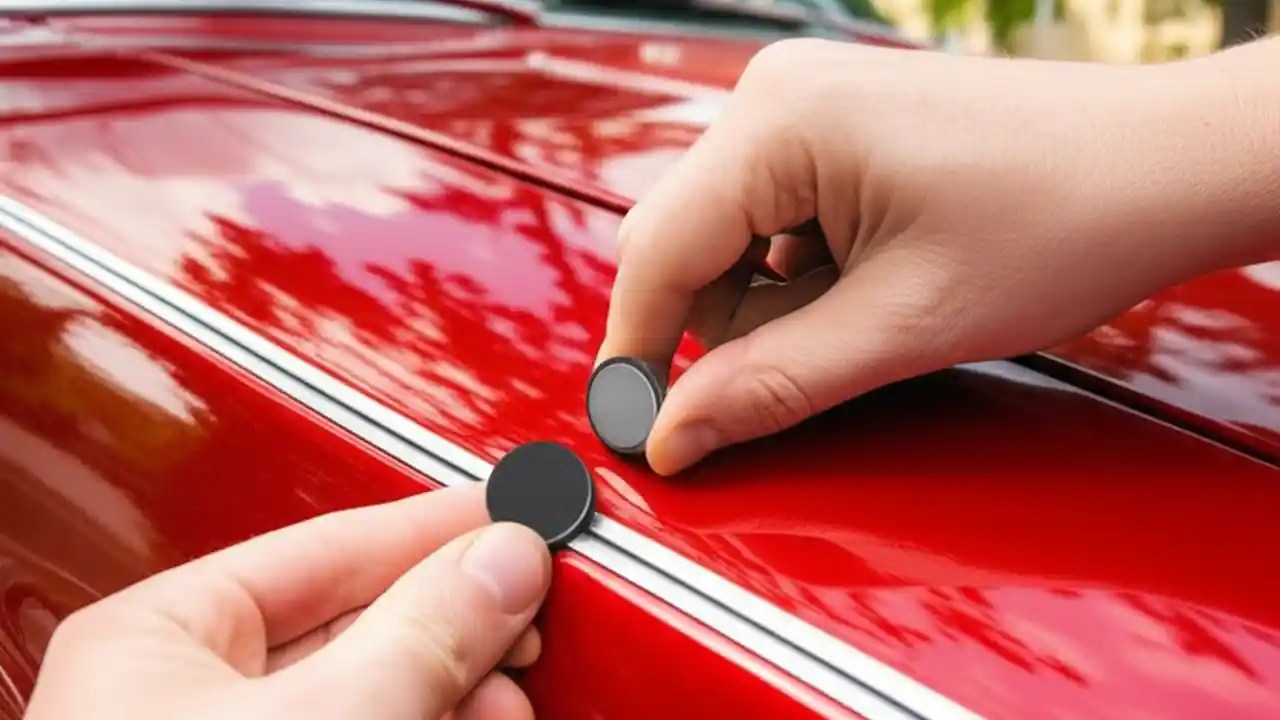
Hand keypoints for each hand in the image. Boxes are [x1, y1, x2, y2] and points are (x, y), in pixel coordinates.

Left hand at [25, 485, 550, 719]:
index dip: (434, 526)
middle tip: (531, 606)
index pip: (326, 545)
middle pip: (356, 618)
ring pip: (370, 686)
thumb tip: (504, 558)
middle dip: (457, 619)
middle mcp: (182, 692)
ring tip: (513, 689)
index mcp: (152, 638)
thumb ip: (421, 635)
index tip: (516, 513)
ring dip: (456, 683)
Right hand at [598, 38, 1278, 473]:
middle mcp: (777, 94)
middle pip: (679, 240)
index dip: (639, 351)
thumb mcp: (903, 326)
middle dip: (715, 324)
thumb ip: (771, 384)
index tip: (643, 427)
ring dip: (764, 300)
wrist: (1169, 165)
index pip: (654, 252)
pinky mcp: (835, 121)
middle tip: (791, 373)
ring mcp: (806, 101)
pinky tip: (866, 282)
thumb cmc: (1066, 216)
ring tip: (860, 317)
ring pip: (722, 232)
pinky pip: (768, 211)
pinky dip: (796, 269)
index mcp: (779, 123)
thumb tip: (674, 435)